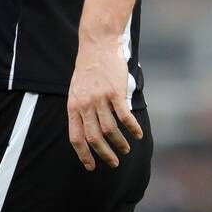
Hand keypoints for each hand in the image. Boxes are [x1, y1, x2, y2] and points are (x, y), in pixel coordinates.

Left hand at [67, 34, 143, 170]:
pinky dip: (132, 128)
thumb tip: (86, 131)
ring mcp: (100, 98)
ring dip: (119, 143)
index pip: (76, 137)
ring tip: (126, 149)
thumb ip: (80, 109)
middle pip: (94, 137)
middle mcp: (85, 104)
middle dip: (104, 154)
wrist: (97, 45)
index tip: (91, 166)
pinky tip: (138, 135)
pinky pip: (124, 116)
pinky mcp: (115, 92)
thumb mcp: (76, 90)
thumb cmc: (88, 68)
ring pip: (110, 129)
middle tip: (113, 162)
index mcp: (73, 106)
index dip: (83, 154)